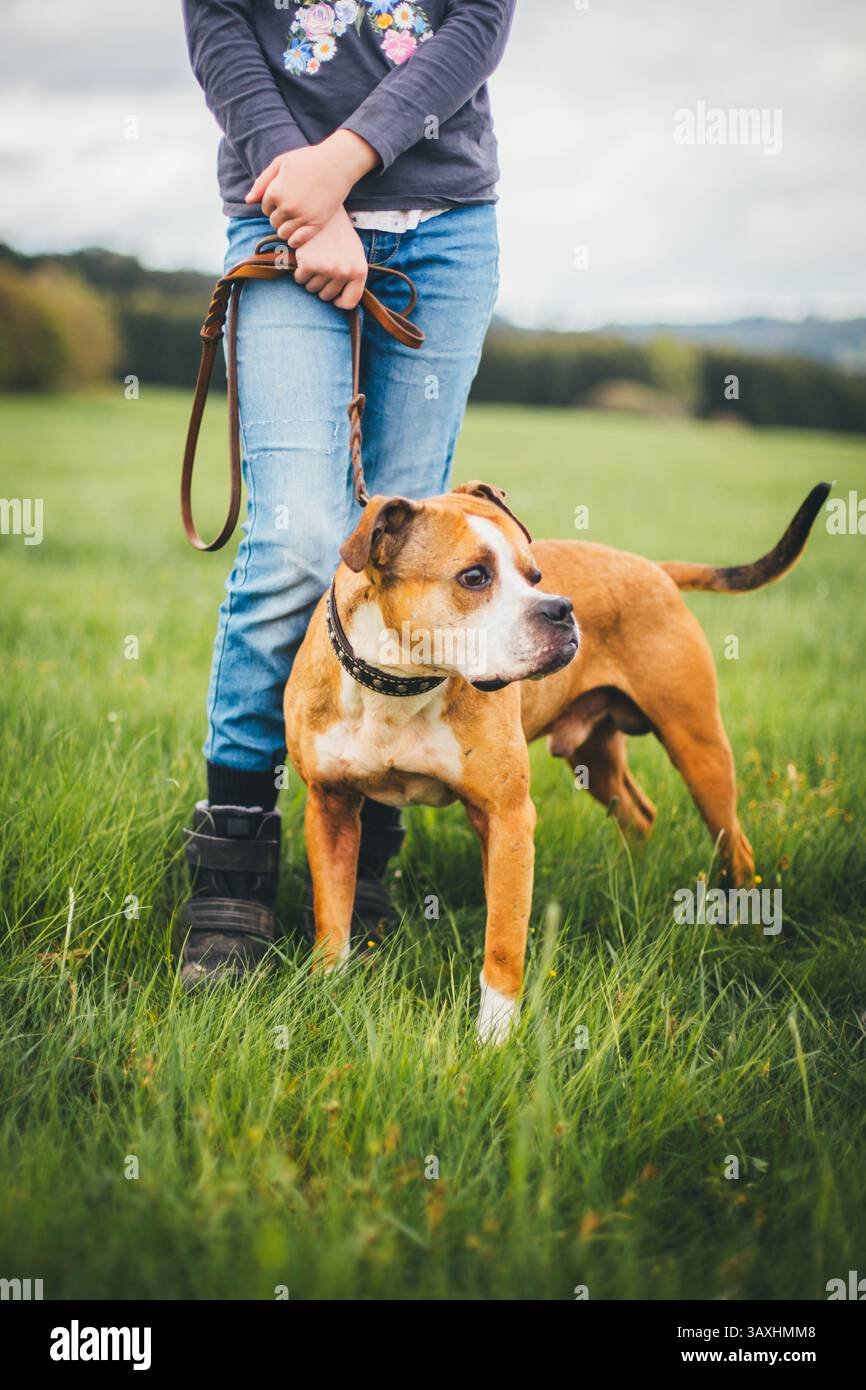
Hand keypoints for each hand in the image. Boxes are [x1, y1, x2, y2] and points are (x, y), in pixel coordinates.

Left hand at [246, 131, 377, 247]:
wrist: (337, 164)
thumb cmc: (308, 159)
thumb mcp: (280, 163)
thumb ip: (262, 182)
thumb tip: (248, 201)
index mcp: (275, 191)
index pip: (265, 207)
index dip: (273, 202)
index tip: (285, 195)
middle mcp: (286, 207)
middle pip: (273, 221)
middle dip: (279, 215)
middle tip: (293, 205)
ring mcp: (301, 217)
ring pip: (283, 233)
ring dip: (286, 228)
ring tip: (295, 218)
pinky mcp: (316, 224)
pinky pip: (297, 241)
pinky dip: (294, 240)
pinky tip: (297, 233)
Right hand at [292, 208, 367, 309]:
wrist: (323, 210)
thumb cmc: (339, 234)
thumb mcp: (354, 254)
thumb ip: (352, 277)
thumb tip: (342, 304)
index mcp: (359, 271)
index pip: (349, 303)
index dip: (339, 301)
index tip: (333, 296)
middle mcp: (344, 272)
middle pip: (326, 296)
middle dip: (321, 286)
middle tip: (320, 267)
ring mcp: (327, 268)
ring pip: (312, 288)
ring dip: (309, 278)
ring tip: (314, 259)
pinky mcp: (309, 263)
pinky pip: (300, 278)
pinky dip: (299, 271)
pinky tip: (304, 257)